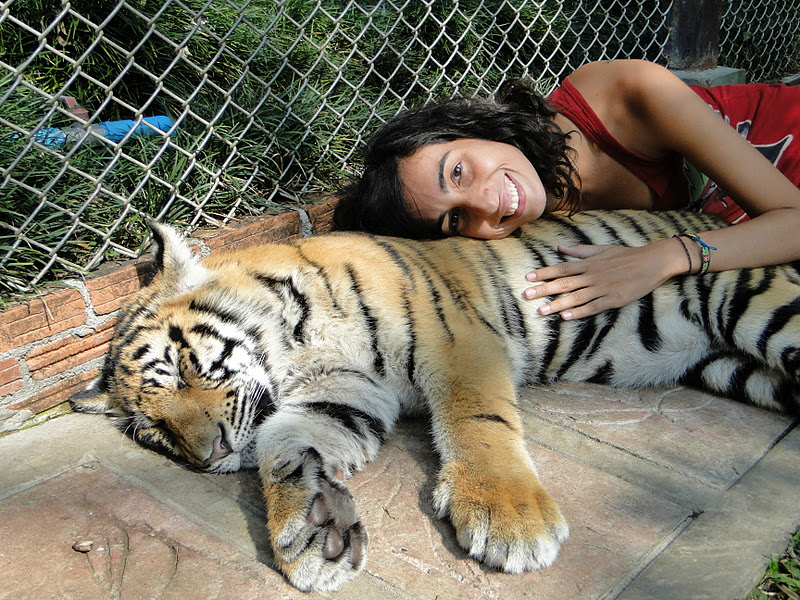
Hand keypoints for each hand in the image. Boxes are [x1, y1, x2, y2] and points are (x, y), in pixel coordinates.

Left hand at [524, 240, 681, 319]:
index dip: (544, 272)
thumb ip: (580, 250)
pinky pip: (594, 307)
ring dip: (558, 304)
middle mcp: (593, 275)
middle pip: (564, 283)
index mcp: (589, 263)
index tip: (528, 277)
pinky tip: (567, 317)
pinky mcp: (614, 299)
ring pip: (576, 297)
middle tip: (527, 295)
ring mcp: (603, 288)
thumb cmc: (627, 255)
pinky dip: (580, 312)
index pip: (562, 268)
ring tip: (542, 311)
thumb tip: (560, 248)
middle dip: (544, 289)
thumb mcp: (602, 249)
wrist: (653, 262)